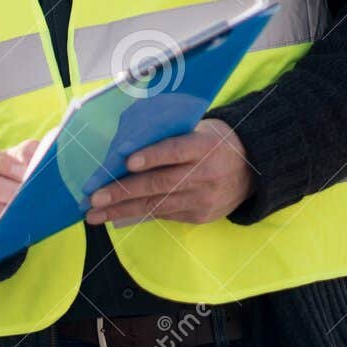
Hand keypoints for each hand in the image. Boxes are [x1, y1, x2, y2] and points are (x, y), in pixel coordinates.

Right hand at [0, 136, 40, 253]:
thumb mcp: (7, 156)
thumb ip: (23, 153)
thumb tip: (39, 162)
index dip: (3, 162)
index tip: (26, 172)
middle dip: (13, 191)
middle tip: (35, 195)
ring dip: (13, 212)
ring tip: (31, 209)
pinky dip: (8, 230)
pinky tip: (20, 224)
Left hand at [85, 117, 251, 226]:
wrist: (252, 169)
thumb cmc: (213, 142)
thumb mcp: (198, 130)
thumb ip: (168, 137)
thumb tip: (123, 149)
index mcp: (204, 146)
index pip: (176, 150)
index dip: (153, 156)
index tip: (128, 161)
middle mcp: (204, 174)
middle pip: (159, 184)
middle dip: (123, 192)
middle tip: (94, 197)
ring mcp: (202, 199)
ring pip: (156, 205)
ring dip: (121, 210)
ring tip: (93, 214)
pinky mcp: (199, 215)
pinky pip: (163, 214)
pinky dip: (137, 214)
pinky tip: (114, 216)